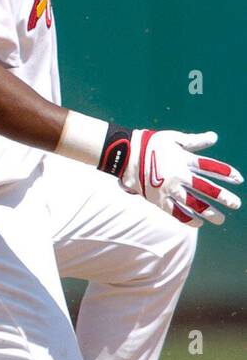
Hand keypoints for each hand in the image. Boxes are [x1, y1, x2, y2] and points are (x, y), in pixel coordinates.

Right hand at [117, 130, 241, 226]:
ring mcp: (168, 188)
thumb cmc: (149, 143)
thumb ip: (194, 141)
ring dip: (209, 213)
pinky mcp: (157, 199)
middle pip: (206, 189)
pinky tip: (198, 223)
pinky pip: (175, 212)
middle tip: (236, 204)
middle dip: (223, 197)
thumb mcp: (173, 138)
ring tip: (220, 219)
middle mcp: (179, 175)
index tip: (238, 179)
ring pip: (193, 204)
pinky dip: (187, 218)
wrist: (124, 154)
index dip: (226, 173)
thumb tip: (214, 137)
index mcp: (184, 159)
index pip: (210, 167)